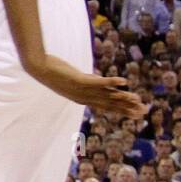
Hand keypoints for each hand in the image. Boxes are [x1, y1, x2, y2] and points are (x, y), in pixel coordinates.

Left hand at [24, 56, 145, 118]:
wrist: (37, 67)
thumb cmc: (53, 72)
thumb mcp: (73, 80)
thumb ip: (88, 82)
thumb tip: (100, 83)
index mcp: (82, 98)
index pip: (106, 106)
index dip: (121, 110)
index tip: (135, 114)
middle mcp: (83, 96)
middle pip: (109, 103)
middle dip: (126, 108)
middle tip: (143, 112)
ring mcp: (81, 89)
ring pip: (106, 95)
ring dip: (123, 97)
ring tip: (137, 99)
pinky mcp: (78, 79)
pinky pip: (97, 82)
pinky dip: (110, 82)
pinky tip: (124, 81)